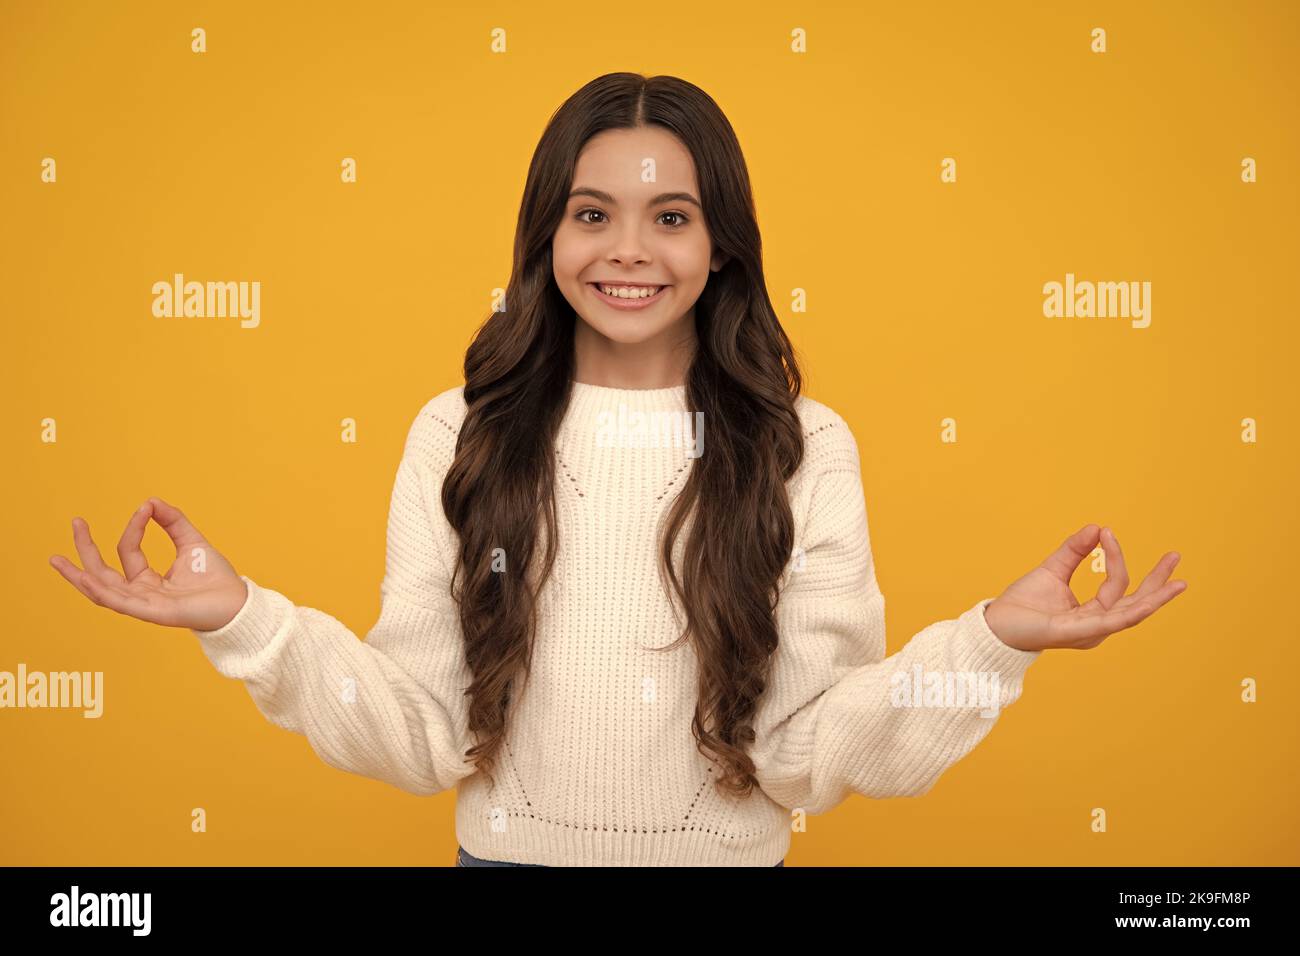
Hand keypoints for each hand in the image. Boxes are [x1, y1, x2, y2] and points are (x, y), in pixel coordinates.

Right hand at [49, 496, 248, 630]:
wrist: (237, 601)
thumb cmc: (216, 578)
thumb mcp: (191, 541)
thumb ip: (172, 521)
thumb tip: (151, 501)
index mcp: (148, 580)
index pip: (128, 551)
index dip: (134, 527)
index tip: (145, 508)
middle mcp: (141, 593)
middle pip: (103, 573)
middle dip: (86, 550)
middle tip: (75, 523)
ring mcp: (144, 605)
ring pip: (103, 591)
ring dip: (79, 576)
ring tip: (57, 560)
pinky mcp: (152, 613)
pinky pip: (120, 603)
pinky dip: (101, 591)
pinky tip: (85, 578)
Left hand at [983, 524, 1185, 651]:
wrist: (996, 623)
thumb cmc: (1023, 604)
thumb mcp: (1053, 569)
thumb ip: (1074, 551)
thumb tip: (1097, 527)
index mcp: (1093, 614)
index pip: (1117, 584)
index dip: (1115, 557)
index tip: (1107, 532)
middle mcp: (1097, 626)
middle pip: (1136, 602)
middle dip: (1158, 582)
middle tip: (1176, 556)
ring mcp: (1089, 632)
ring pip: (1129, 613)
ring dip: (1154, 597)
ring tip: (1177, 582)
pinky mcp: (1075, 633)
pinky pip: (1108, 623)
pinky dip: (1128, 613)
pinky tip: (1146, 603)